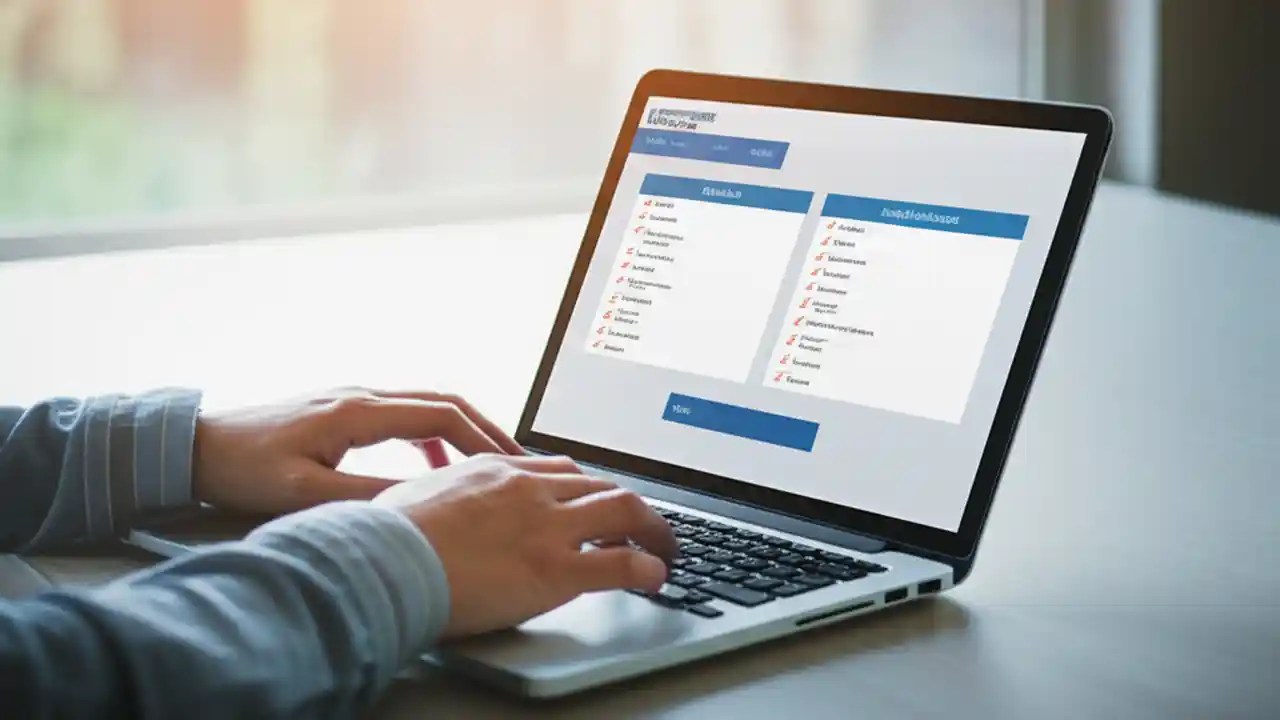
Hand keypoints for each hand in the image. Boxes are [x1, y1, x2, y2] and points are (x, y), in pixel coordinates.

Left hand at [193, 388, 522, 514]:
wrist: (196, 445)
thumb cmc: (244, 470)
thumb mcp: (305, 494)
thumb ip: (366, 497)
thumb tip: (423, 502)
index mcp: (357, 412)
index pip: (440, 414)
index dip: (482, 438)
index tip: (513, 464)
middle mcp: (362, 396)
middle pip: (444, 402)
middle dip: (486, 431)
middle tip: (520, 463)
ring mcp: (354, 399)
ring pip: (427, 406)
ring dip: (464, 432)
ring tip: (491, 467)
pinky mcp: (344, 410)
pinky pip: (406, 415)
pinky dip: (435, 436)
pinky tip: (439, 467)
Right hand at [373, 454, 676, 637]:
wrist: (382, 562)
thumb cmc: (385, 537)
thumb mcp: (416, 496)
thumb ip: (442, 495)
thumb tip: (435, 504)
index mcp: (496, 470)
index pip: (557, 470)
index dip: (583, 490)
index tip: (591, 505)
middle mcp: (529, 489)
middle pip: (599, 484)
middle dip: (625, 505)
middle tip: (639, 525)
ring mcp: (546, 526)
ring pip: (622, 509)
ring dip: (651, 529)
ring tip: (662, 547)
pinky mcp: (555, 568)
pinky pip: (620, 561)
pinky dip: (646, 566)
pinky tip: (654, 574)